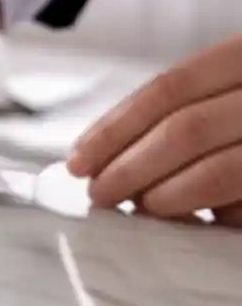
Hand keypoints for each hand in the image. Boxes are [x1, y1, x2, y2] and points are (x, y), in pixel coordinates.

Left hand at [68, 36, 241, 227]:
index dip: (114, 127)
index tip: (78, 160)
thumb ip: (182, 110)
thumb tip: (107, 159)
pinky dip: (218, 213)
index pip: (167, 89)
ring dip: (167, 196)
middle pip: (185, 131)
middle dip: (130, 168)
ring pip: (217, 172)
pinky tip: (200, 221)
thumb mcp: (228, 85)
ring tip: (142, 208)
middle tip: (99, 194)